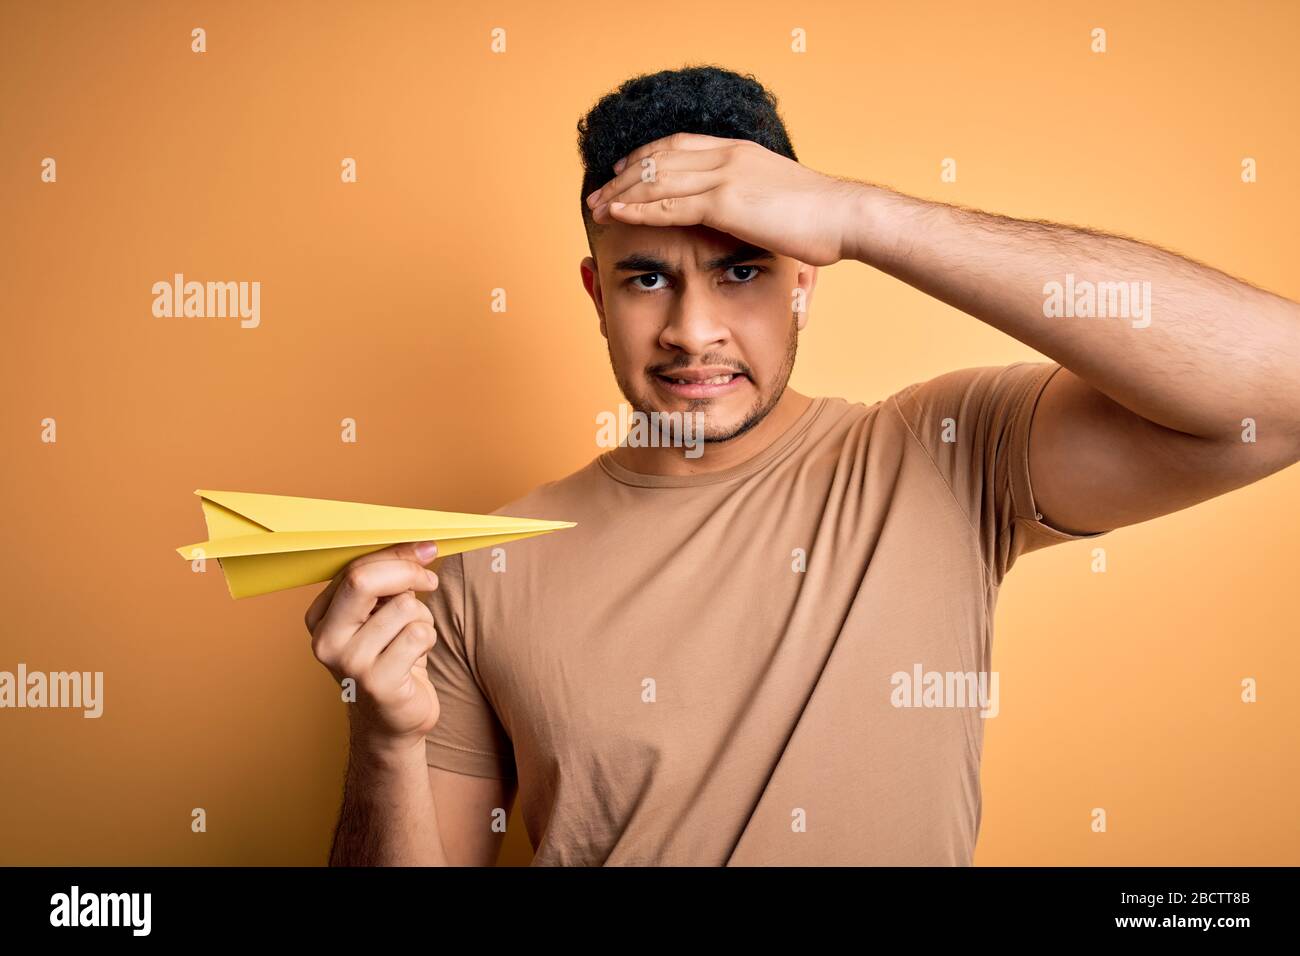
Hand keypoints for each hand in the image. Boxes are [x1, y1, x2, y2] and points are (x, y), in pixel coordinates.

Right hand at [304, 540, 441, 752]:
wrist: (392, 720)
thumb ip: (389, 583)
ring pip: (404, 608)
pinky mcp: (378, 684)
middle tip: (430, 581)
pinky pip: (419, 636)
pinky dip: (428, 640)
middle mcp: (326, 640)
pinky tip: (416, 657)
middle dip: (407, 573)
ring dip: (422, 618)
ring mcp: (349, 664)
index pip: (355, 568)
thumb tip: (423, 547)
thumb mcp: (381, 616)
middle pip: (365, 580)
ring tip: (413, 639)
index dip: (396, 554)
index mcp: (320, 617)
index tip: (426, 549)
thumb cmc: (391, 657)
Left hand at [586, 132, 862, 266]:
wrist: (844, 216)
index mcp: (738, 152)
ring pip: (657, 180)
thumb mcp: (779, 198)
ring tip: (596, 208)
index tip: (623, 171)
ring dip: (622, 195)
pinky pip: (669, 204)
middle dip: (624, 178)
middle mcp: (726, 156)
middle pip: (659, 160)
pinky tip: (618, 215)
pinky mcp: (724, 202)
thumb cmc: (821, 217)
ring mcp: (724, 176)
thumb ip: (753, 198)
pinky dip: (639, 209)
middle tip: (598, 193)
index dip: (646, 158)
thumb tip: (747, 213)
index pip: (678, 146)